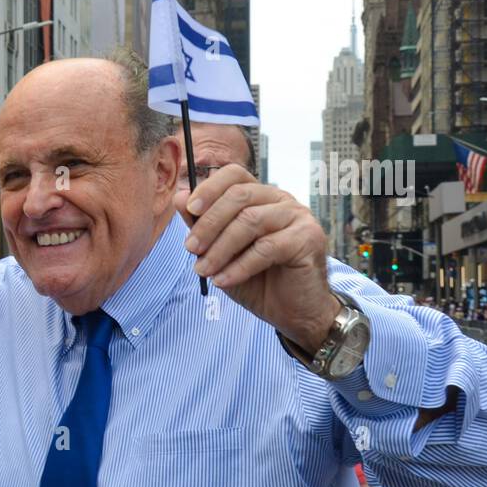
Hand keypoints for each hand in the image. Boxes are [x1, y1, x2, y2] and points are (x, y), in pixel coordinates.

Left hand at [178, 165, 339, 352]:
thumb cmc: (256, 280)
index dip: (209, 188)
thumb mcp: (220, 252)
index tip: (189, 209)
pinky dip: (239, 266)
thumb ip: (201, 225)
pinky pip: (267, 248)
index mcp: (260, 196)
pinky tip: (222, 281)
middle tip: (190, 248)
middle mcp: (281, 200)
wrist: (290, 312)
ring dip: (220, 248)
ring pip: (251, 221)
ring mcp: (298, 216)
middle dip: (209, 223)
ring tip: (203, 271)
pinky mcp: (308, 238)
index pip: (234, 174)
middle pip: (239, 196)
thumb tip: (178, 197)